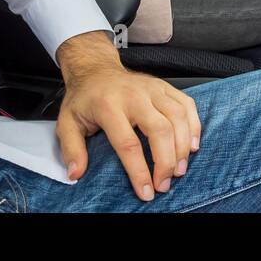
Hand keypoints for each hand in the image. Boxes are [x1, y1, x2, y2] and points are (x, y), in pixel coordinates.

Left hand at [55, 32, 201, 201]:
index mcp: (108, 105)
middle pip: (160, 130)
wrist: (95, 69)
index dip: (139, 172)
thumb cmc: (84, 98)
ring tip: (179, 170)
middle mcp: (133, 95)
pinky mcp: (164, 86)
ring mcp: (152, 88)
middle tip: (164, 184)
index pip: (128, 144)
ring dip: (183, 148)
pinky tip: (192, 146)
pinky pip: (187, 105)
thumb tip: (76, 174)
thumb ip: (71, 149)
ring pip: (178, 118)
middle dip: (166, 162)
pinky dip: (194, 126)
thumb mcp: (67, 122)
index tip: (146, 192)